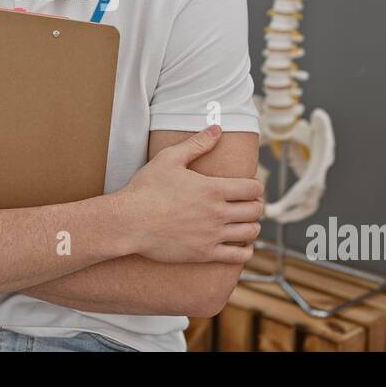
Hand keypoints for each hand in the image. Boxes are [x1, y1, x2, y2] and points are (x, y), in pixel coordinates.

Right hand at [116, 126, 264, 263]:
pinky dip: (245, 251)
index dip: (256, 186)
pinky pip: (237, 257)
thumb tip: (217, 129)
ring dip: (252, 226)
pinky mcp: (203, 254)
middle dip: (256, 205)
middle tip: (247, 203)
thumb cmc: (146, 189)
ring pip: (250, 233)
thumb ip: (197, 143)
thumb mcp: (170, 158)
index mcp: (213, 189)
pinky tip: (242, 245)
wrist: (129, 222)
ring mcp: (212, 235)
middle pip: (255, 210)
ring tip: (245, 222)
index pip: (253, 189)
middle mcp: (217, 213)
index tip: (250, 186)